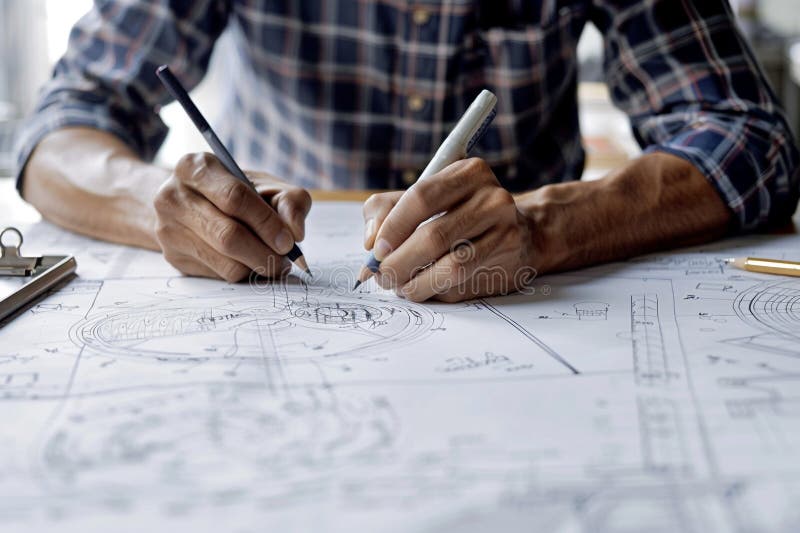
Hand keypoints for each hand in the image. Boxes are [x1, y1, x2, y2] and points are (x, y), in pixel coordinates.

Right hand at [154, 152, 310, 281]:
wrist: (192, 202)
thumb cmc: (236, 191)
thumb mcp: (266, 185)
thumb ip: (290, 201)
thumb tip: (295, 233)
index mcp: (195, 167)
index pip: (234, 198)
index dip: (266, 223)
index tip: (288, 241)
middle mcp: (173, 197)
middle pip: (227, 236)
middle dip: (264, 253)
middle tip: (285, 262)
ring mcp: (168, 229)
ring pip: (224, 262)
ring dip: (257, 268)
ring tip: (273, 262)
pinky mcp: (173, 256)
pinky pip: (218, 275)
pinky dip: (243, 273)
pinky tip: (249, 262)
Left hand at [362, 158, 535, 301]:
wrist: (524, 231)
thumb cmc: (460, 213)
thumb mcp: (426, 198)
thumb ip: (388, 210)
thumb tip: (370, 241)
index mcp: (469, 172)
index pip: (421, 197)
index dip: (393, 227)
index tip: (376, 250)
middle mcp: (492, 198)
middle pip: (434, 236)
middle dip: (399, 262)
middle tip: (381, 276)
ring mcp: (506, 231)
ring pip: (451, 266)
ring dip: (415, 283)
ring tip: (399, 286)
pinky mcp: (510, 261)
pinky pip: (463, 283)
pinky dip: (435, 290)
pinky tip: (423, 288)